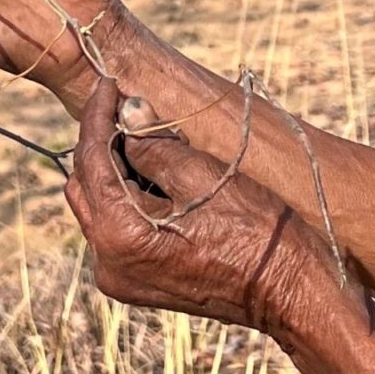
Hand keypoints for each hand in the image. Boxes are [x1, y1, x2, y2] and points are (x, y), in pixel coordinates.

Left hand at [66, 78, 366, 343]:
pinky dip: (125, 196)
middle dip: (101, 142)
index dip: (98, 115)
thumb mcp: (201, 176)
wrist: (289, 291)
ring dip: (113, 169)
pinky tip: (151, 172)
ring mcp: (121, 277)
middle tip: (126, 107)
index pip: (91, 160)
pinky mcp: (137, 281)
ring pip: (97, 206)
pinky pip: (115, 228)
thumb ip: (154, 144)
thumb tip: (128, 110)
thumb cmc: (254, 231)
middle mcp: (109, 262)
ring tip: (142, 135)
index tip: (108, 82)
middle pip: (85, 185)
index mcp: (120, 235)